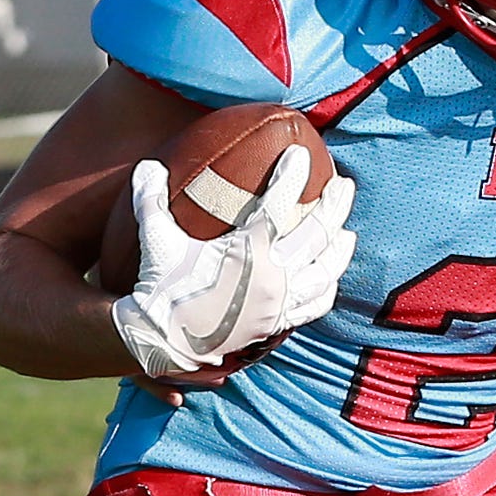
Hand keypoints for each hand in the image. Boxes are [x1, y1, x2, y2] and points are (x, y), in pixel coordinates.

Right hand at [108, 147, 356, 380]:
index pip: (279, 205)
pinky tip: (330, 277)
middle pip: (317, 235)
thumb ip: (151, 200)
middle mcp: (272, 277)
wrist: (161, 341)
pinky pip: (315, 305)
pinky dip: (327, 288)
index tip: (300, 155)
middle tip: (345, 185)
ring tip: (348, 232)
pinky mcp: (277, 323)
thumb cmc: (160, 286)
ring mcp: (279, 302)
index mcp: (248, 251)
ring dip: (340, 249)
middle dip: (335, 206)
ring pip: (325, 271)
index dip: (290, 176)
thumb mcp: (156, 239)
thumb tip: (146, 164)